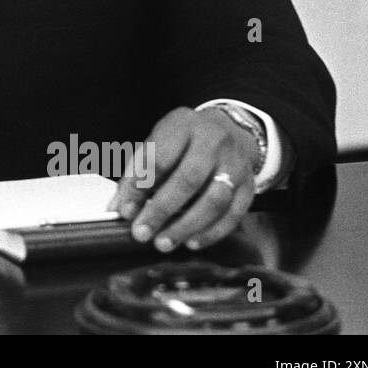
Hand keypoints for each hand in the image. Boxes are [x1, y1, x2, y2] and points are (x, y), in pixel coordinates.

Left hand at [109, 107, 260, 251]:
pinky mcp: (249, 186)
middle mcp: (213, 141)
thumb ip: (135, 173)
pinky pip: (233, 214)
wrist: (228, 130)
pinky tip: (192, 241)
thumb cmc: (184, 140)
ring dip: (187, 226)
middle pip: (188, 179)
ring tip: (164, 242)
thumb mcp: (155, 143)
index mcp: (182, 125)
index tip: (125, 210)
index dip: (139, 187)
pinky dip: (212, 232)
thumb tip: (119, 207)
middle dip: (162, 210)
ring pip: (214, 200)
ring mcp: (235, 164)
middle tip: (142, 232)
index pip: (159, 157)